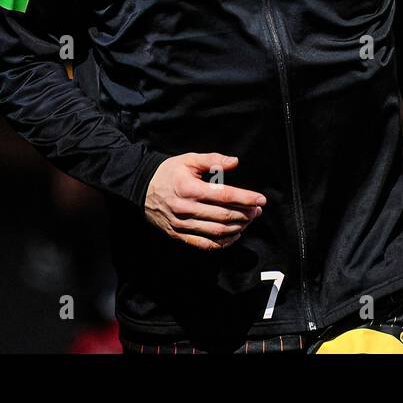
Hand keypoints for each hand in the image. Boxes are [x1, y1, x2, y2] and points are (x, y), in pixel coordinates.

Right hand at [143, 153, 265, 249]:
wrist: (141, 187)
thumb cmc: (168, 172)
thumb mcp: (188, 159)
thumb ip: (213, 159)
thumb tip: (235, 161)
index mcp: (190, 188)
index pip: (225, 195)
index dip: (246, 198)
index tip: (261, 199)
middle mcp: (186, 208)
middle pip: (224, 215)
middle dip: (245, 214)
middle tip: (257, 210)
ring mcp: (182, 224)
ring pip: (217, 231)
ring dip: (237, 227)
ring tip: (248, 221)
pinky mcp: (178, 234)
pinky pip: (204, 243)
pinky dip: (222, 242)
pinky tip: (233, 235)